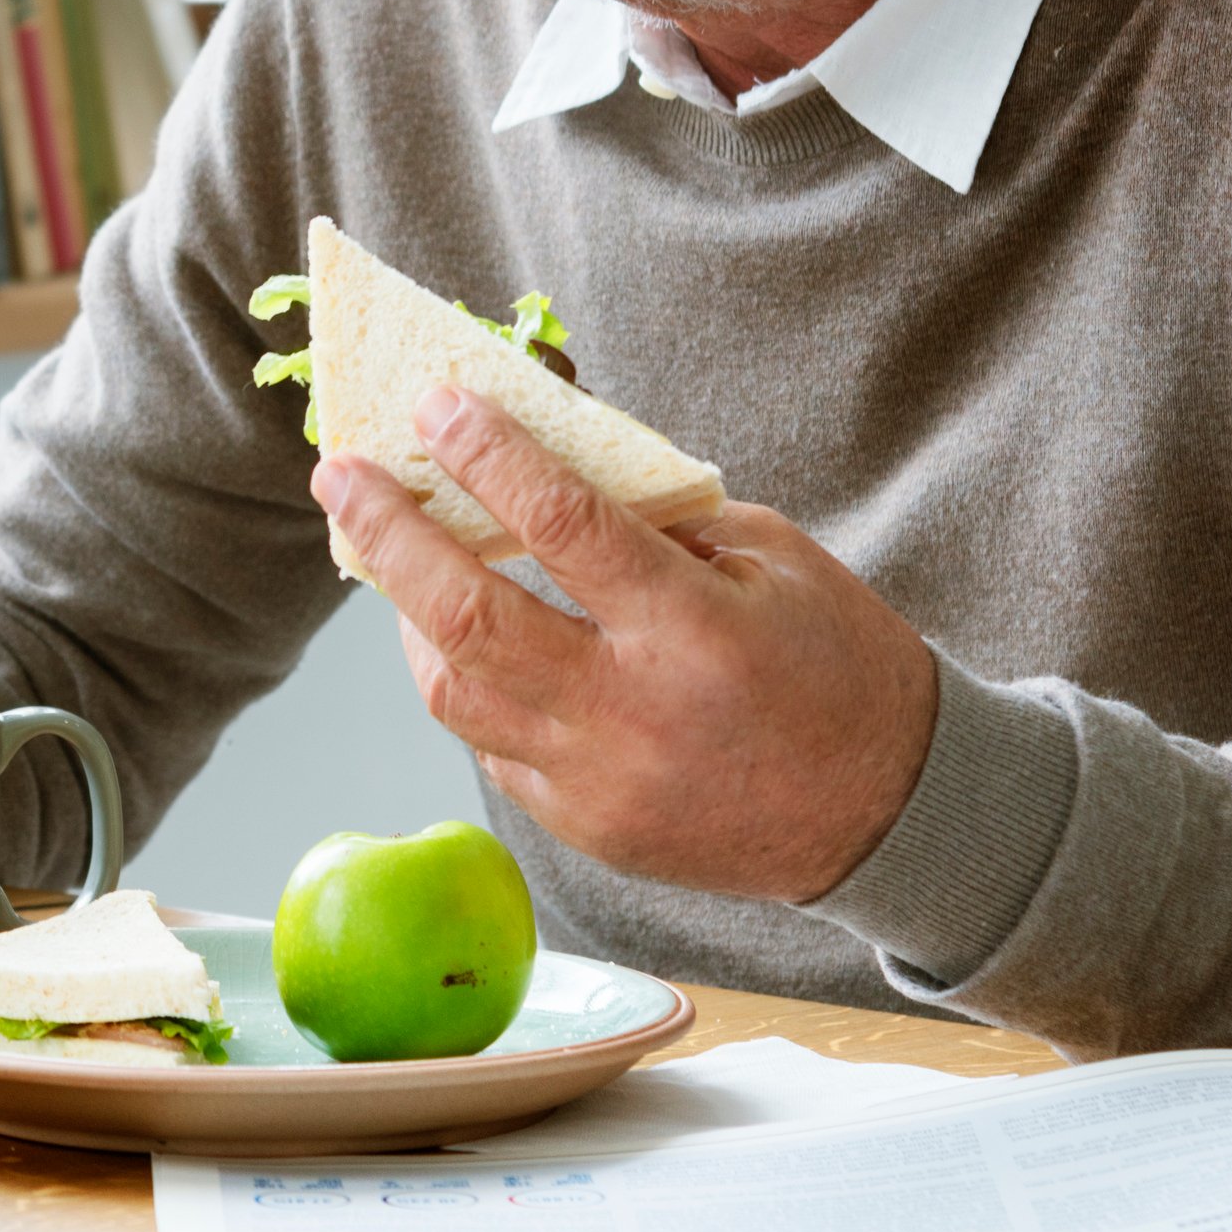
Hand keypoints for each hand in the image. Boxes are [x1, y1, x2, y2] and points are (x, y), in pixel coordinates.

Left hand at [317, 388, 937, 903]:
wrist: (891, 813)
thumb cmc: (835, 662)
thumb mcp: (771, 560)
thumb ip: (656, 516)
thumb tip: (535, 452)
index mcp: (697, 632)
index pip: (565, 527)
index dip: (490, 457)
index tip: (434, 402)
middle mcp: (636, 714)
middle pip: (471, 619)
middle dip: (390, 536)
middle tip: (340, 474)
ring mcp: (600, 784)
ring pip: (454, 691)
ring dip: (406, 614)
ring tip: (387, 551)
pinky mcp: (584, 829)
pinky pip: (491, 745)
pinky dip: (465, 682)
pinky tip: (457, 634)